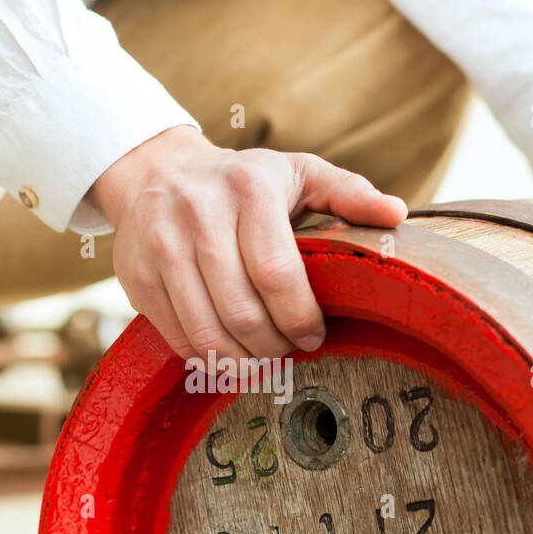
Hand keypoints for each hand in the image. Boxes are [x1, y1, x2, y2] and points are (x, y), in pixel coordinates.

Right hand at [91, 125, 407, 360]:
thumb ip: (348, 193)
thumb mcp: (297, 172)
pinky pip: (178, 338)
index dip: (300, 317)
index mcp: (248, 190)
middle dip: (274, 346)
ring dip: (242, 362)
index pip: (277, 274)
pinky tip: (229, 355)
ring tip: (262, 360)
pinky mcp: (136, 277)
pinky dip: (208, 360)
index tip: (313, 335)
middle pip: (242, 312)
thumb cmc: (242, 181)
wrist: (157, 171)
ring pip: (207, 333)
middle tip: (288, 351)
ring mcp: (162, 248)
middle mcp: (198, 216)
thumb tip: (396, 214)